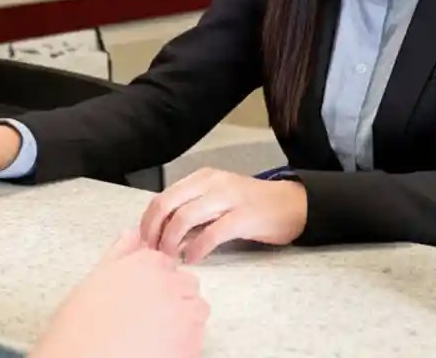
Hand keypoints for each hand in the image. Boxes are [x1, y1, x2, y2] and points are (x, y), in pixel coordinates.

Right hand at [32, 231, 207, 357]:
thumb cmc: (80, 326)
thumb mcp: (95, 279)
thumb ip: (120, 253)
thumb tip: (132, 234)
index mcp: (146, 263)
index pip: (167, 264)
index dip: (155, 282)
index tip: (143, 296)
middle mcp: (170, 283)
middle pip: (186, 285)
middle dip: (174, 298)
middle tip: (148, 318)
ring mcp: (185, 313)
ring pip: (196, 311)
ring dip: (183, 320)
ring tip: (154, 336)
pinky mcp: (193, 343)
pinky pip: (198, 339)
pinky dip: (184, 345)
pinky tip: (158, 350)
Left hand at [140, 168, 307, 263]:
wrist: (291, 205)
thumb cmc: (250, 206)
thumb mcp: (217, 200)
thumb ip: (192, 211)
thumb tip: (163, 234)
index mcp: (202, 177)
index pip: (164, 196)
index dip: (149, 220)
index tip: (145, 240)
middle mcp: (212, 183)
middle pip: (168, 204)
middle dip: (154, 230)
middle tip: (153, 251)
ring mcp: (229, 198)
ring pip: (185, 217)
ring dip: (171, 241)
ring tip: (171, 256)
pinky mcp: (244, 217)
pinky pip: (211, 233)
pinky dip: (197, 248)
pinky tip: (193, 258)